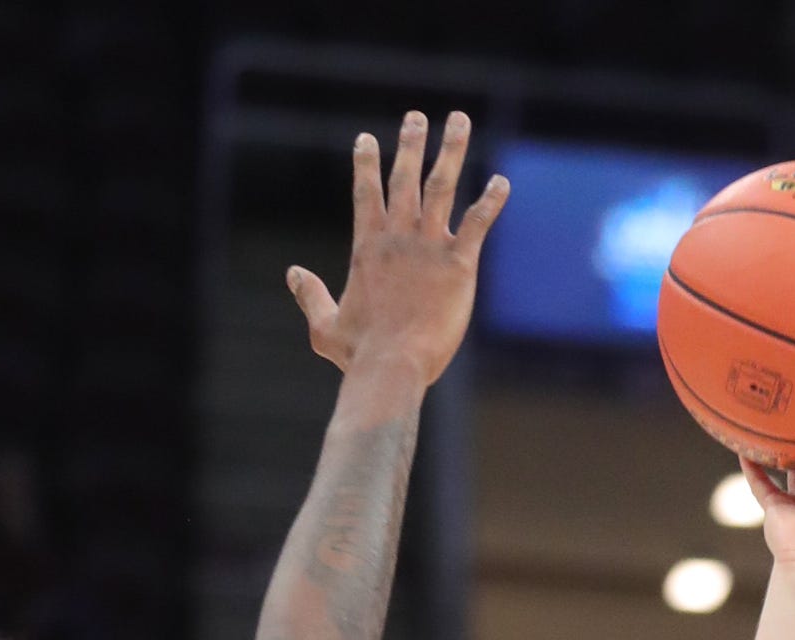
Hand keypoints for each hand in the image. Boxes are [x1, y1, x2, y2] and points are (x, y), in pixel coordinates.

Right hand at [288, 110, 509, 385]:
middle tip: (416, 117)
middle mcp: (398, 238)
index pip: (366, 193)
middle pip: (404, 179)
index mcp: (367, 247)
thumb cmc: (360, 353)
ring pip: (441, 185)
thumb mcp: (324, 325)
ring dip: (450, 150)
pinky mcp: (459, 264)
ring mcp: (429, 247)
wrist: (392, 366)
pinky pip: (478, 223)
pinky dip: (490, 201)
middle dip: (410, 145)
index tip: (366, 138)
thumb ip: (309, 296)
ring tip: (458, 120)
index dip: (366, 163)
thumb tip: (292, 274)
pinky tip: (502, 182)